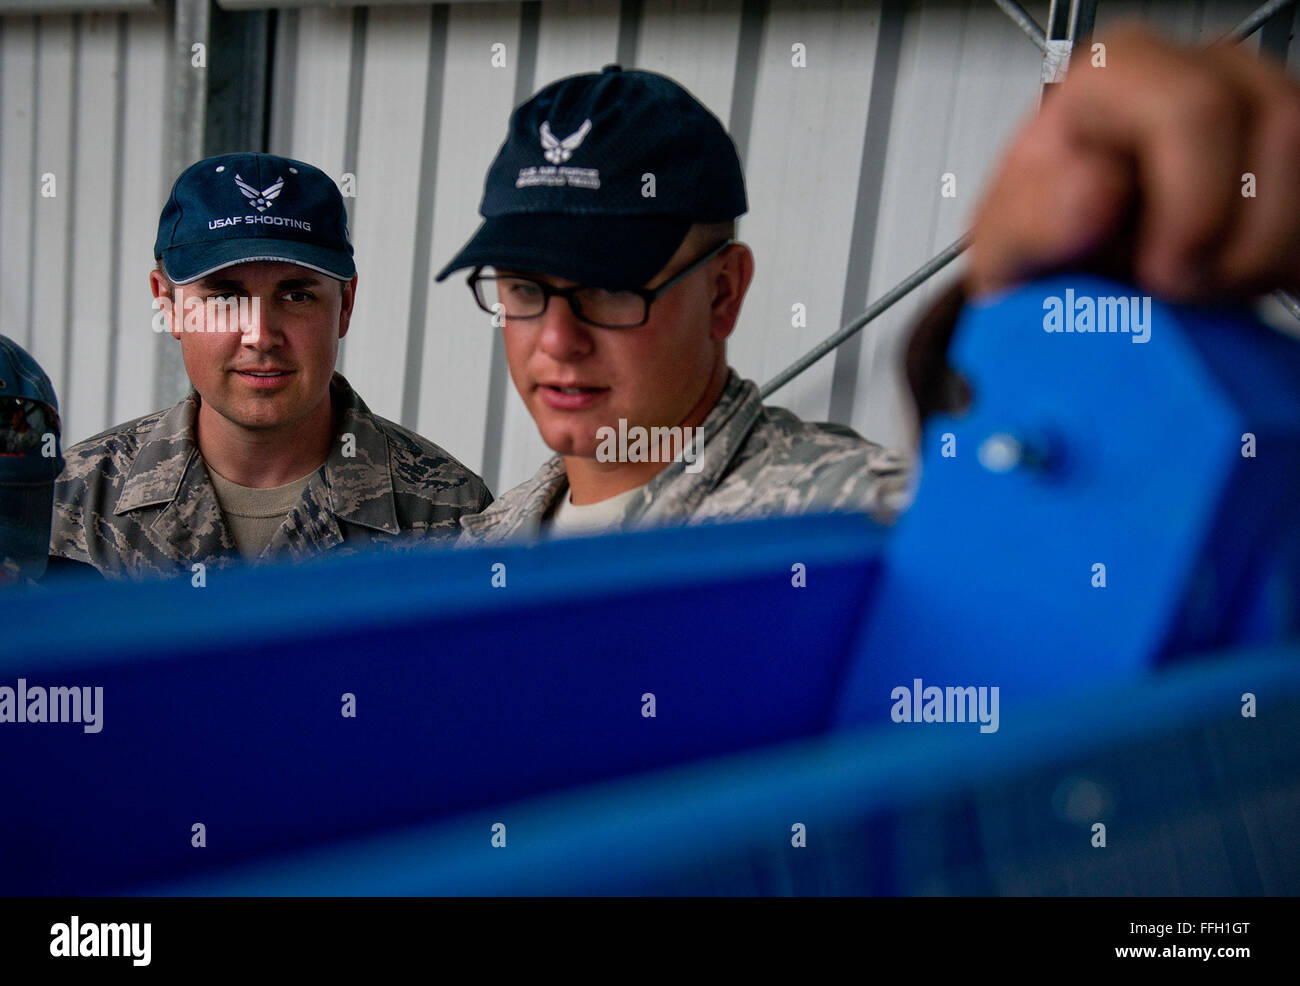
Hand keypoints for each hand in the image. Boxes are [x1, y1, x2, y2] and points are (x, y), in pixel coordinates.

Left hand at [965, 25, 1299, 301]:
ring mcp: (1258, 104)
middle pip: (1277, 129)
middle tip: (1179, 289)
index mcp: (1115, 77)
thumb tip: (1089, 184)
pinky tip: (1231, 280)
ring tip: (1198, 286)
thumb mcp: (1005, 249)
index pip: (1194, 109)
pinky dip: (1285, 258)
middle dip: (1233, 239)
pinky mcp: (1290, 156)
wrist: (1067, 281)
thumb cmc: (1038, 246)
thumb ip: (1033, 218)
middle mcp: (1197, 71)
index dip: (1193, 204)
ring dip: (1262, 254)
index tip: (1160, 270)